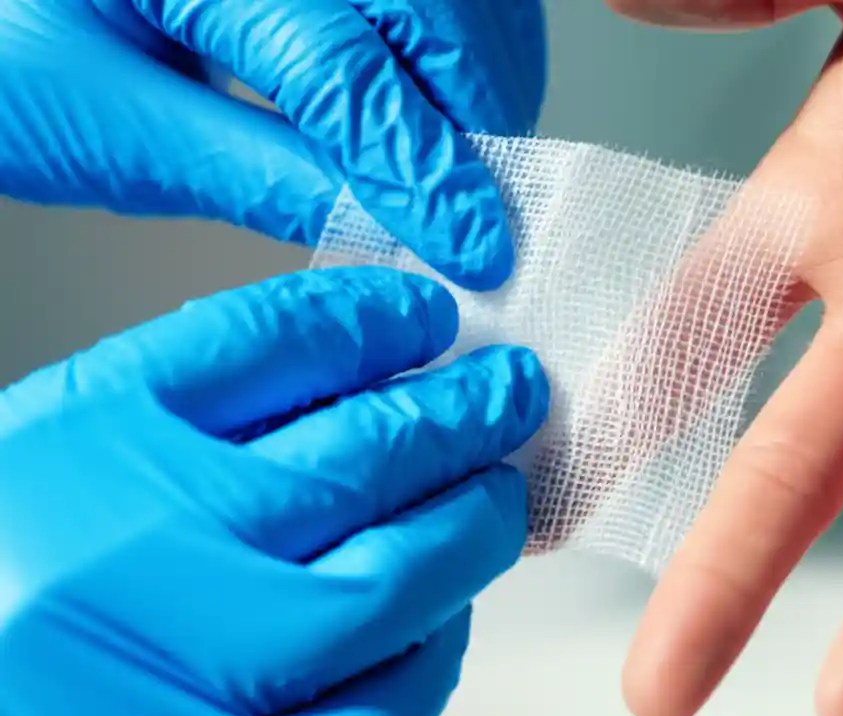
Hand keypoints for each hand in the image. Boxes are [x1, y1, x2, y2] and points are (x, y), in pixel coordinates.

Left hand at [0, 0, 545, 288]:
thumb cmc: (7, 42)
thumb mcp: (109, 124)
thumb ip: (253, 174)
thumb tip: (381, 226)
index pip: (340, 66)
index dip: (419, 167)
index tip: (472, 246)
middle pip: (426, 5)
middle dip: (471, 115)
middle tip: (475, 210)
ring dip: (478, 76)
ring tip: (456, 158)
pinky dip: (461, 39)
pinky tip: (439, 98)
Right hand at [0, 267, 547, 715]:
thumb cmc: (17, 589)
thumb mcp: (57, 471)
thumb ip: (185, 419)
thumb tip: (354, 372)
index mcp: (75, 449)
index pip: (268, 341)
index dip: (375, 317)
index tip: (426, 313)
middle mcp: (134, 552)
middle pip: (356, 451)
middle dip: (462, 411)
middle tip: (511, 390)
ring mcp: (194, 670)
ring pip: (392, 579)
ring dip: (471, 524)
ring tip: (497, 490)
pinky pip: (381, 699)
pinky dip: (431, 641)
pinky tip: (440, 608)